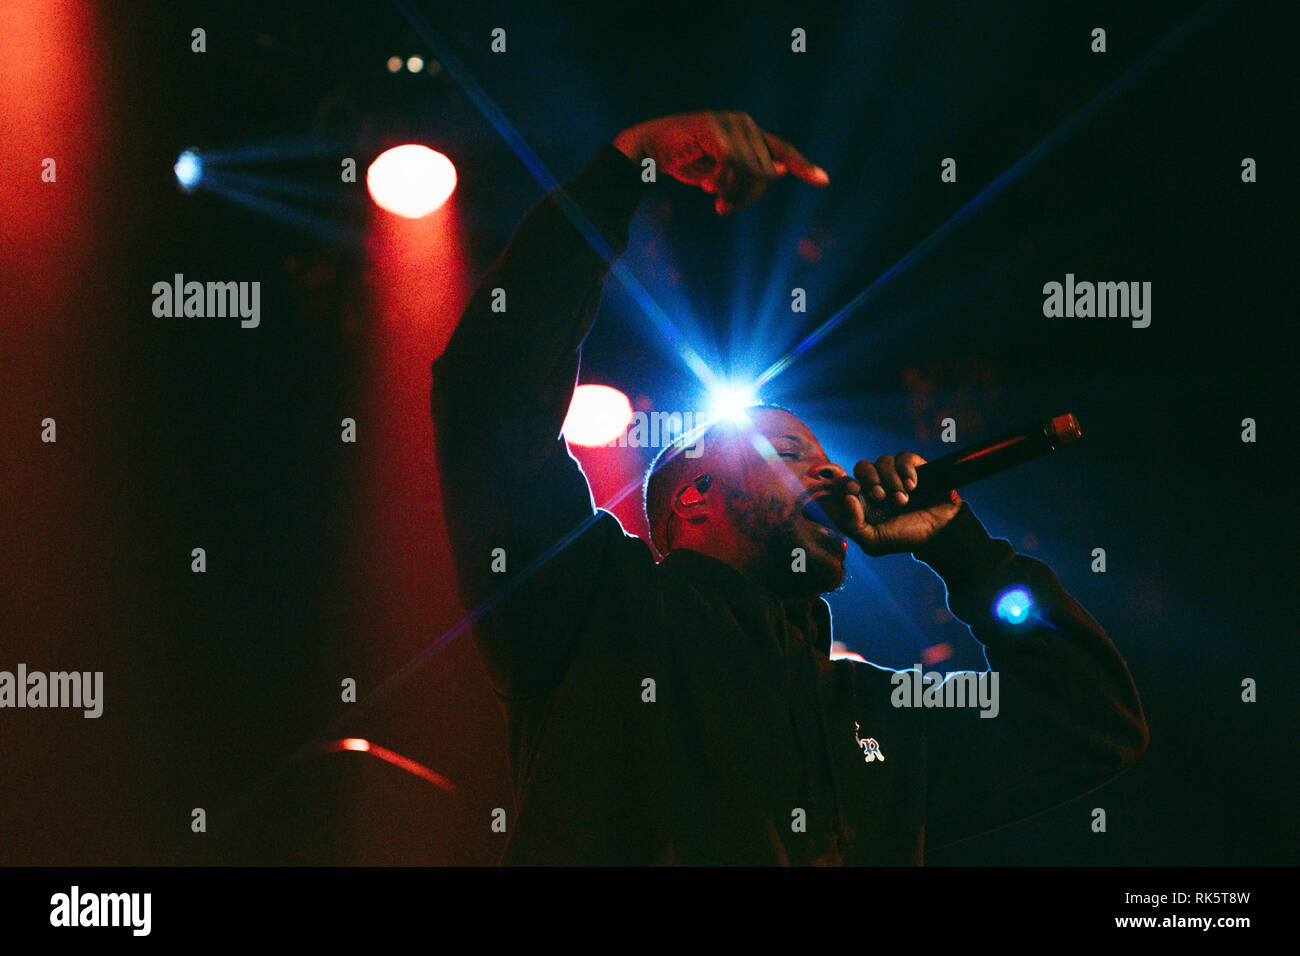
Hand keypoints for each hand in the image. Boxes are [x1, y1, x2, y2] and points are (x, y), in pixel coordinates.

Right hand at [613, 110, 828, 213]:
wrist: (650, 149)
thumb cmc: (686, 160)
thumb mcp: (721, 173)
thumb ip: (747, 172)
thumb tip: (776, 173)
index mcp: (749, 132)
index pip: (782, 150)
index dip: (802, 166)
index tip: (824, 181)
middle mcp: (745, 123)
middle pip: (767, 172)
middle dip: (748, 197)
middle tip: (724, 207)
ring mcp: (730, 123)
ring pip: (752, 172)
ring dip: (734, 193)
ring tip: (715, 198)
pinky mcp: (715, 130)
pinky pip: (733, 165)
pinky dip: (722, 182)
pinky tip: (708, 186)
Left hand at [834, 453, 961, 556]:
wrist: (942, 530)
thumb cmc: (907, 536)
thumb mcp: (875, 541)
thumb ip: (852, 525)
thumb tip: (846, 498)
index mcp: (864, 502)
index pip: (845, 483)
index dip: (845, 483)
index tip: (854, 490)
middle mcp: (878, 486)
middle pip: (861, 466)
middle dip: (869, 479)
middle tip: (880, 496)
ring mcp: (896, 475)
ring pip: (882, 461)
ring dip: (891, 480)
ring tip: (903, 499)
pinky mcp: (914, 468)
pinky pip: (903, 458)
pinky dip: (907, 471)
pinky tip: (912, 486)